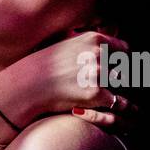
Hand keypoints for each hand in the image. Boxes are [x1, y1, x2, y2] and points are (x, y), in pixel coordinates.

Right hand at [0, 32, 134, 130]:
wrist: (25, 86)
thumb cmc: (41, 67)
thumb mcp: (65, 44)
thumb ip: (88, 44)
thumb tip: (107, 38)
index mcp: (93, 39)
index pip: (124, 49)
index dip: (122, 61)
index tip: (120, 70)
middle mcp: (97, 54)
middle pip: (124, 68)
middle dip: (120, 78)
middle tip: (115, 87)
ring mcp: (97, 74)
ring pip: (121, 84)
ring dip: (117, 91)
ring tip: (114, 100)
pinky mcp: (94, 94)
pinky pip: (117, 102)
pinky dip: (119, 108)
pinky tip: (118, 111)